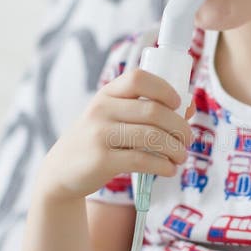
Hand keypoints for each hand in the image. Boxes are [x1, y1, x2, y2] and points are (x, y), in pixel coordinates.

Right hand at [37, 67, 194, 201]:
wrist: (61, 172)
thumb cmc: (97, 141)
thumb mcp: (113, 119)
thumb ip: (146, 110)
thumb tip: (189, 107)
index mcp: (107, 94)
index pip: (138, 79)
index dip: (164, 89)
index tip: (178, 104)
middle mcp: (102, 110)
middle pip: (153, 111)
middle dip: (179, 127)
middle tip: (187, 139)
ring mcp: (100, 134)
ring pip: (152, 137)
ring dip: (175, 149)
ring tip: (181, 157)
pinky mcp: (101, 160)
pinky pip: (142, 160)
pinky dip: (163, 166)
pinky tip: (169, 169)